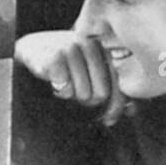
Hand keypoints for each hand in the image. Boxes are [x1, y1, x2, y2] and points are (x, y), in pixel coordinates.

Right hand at [13, 31, 128, 124]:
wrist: (33, 50)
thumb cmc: (68, 65)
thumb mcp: (93, 73)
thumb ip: (113, 87)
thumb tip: (132, 110)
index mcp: (106, 49)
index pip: (118, 86)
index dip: (115, 108)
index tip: (108, 120)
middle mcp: (92, 45)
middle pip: (101, 94)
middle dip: (89, 100)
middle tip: (77, 91)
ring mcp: (73, 47)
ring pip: (83, 93)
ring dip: (73, 96)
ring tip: (66, 84)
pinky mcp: (54, 55)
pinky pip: (66, 89)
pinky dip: (60, 91)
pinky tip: (55, 82)